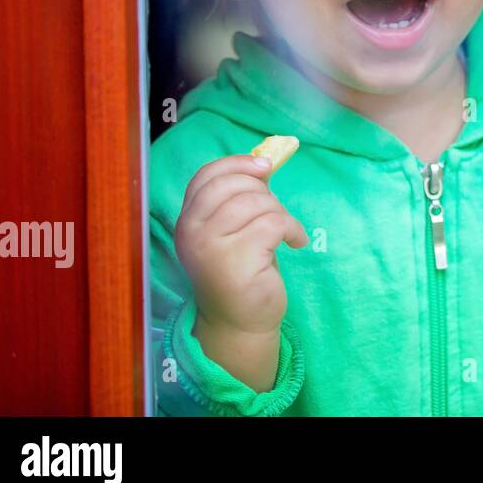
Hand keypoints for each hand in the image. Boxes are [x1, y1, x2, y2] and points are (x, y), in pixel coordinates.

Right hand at [174, 154, 308, 388]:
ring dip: (280, 212)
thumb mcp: (232, 231)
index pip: (206, 176)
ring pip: (256, 202)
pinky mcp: (237, 261)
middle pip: (232, 184)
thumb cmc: (240, 271)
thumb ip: (238, 200)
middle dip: (263, 190)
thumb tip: (264, 161)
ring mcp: (211, 247)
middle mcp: (191, 231)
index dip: (237, 163)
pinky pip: (274, 223)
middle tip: (275, 210)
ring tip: (286, 231)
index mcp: (187, 220)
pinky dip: (293, 229)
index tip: (265, 166)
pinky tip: (295, 243)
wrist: (238, 322)